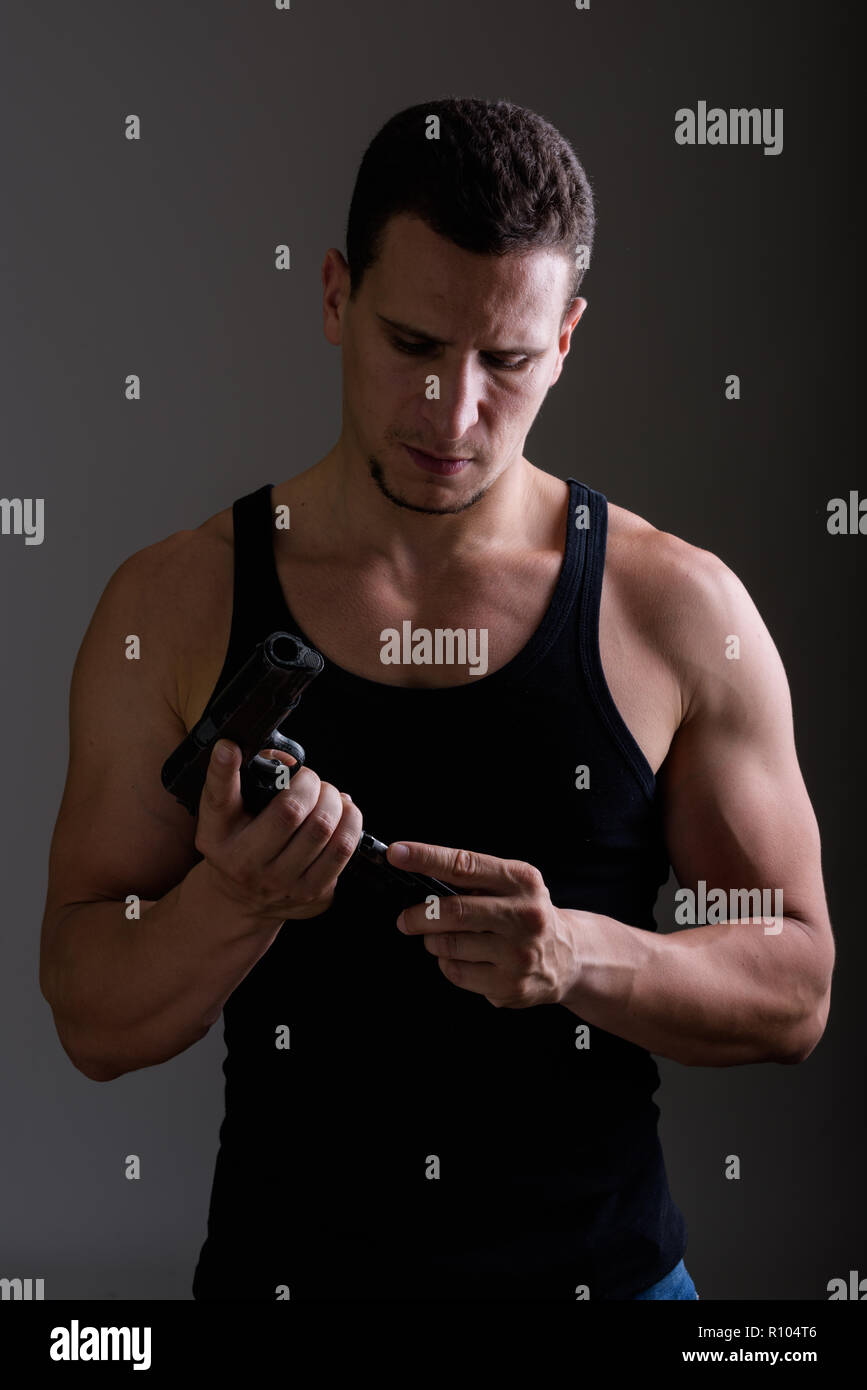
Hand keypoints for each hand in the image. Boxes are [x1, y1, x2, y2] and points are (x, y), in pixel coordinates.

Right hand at [194, 740, 362, 922]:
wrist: (242, 900)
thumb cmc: (237, 844)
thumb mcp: (223, 815)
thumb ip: (237, 781)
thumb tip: (284, 759)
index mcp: (217, 836)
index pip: (219, 798)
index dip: (223, 770)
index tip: (229, 748)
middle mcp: (244, 862)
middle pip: (291, 811)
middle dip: (310, 784)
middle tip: (310, 780)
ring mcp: (280, 883)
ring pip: (323, 831)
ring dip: (335, 803)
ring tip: (328, 797)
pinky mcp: (310, 894)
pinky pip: (342, 852)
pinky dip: (350, 825)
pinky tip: (342, 817)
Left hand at [386, 841, 579, 1008]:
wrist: (569, 956)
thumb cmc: (526, 913)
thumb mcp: (513, 884)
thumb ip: (474, 879)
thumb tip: (419, 876)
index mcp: (521, 880)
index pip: (465, 865)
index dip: (426, 858)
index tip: (397, 853)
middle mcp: (524, 915)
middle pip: (453, 912)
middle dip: (418, 915)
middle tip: (405, 919)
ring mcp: (519, 954)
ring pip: (450, 946)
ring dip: (433, 941)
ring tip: (441, 938)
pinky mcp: (510, 985)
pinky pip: (457, 973)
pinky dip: (447, 964)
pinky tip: (462, 958)